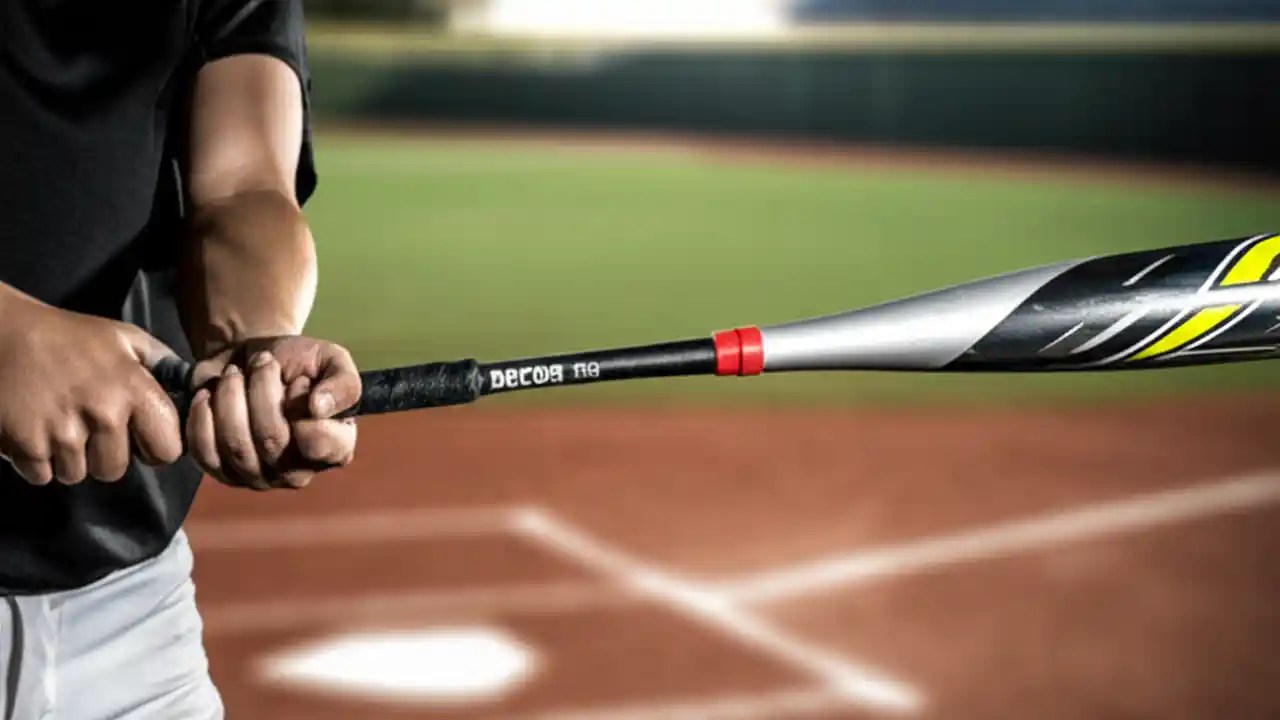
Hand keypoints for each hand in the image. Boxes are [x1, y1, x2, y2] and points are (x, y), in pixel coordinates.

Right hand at [0, 296, 181, 484]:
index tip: (140, 437)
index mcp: (134, 390)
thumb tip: (198, 387)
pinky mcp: (25, 446)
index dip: (154, 448)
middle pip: (116, 470)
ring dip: (70, 457)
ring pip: (78, 474)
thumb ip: (165, 364)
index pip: (167, 451)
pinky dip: (38, 460)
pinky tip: (36, 429)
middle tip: (89, 427)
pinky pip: (43, 476)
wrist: (3, 333)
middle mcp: (103, 414)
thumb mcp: (126, 338)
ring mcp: (62, 433)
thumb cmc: (70, 336)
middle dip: (106, 455)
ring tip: (60, 423)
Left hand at [186, 336, 359, 490]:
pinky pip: (204, 452)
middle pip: (271, 441)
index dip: (300, 404)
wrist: (249, 361)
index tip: (298, 379)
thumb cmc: (298, 363)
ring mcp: (259, 478)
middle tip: (261, 362)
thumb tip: (319, 409)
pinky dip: (201, 416)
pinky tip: (208, 395)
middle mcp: (300, 472)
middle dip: (260, 390)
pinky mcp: (222, 473)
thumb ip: (343, 383)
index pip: (318, 444)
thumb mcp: (331, 360)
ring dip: (229, 398)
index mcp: (335, 448)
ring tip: (234, 374)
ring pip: (235, 447)